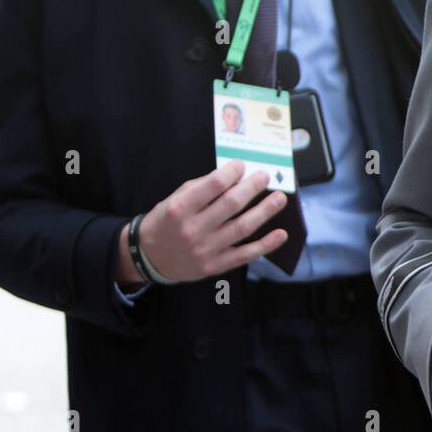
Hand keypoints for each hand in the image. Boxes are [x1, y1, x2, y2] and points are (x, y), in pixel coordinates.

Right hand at [115, 161, 288, 284]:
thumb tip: (233, 176)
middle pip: (231, 205)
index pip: (213, 186)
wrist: (150, 258)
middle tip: (265, 177)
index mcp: (181, 209)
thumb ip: (202, 188)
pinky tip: (281, 234)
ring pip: (242, 228)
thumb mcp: (174, 199)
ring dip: (265, 212)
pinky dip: (266, 245)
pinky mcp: (215, 266)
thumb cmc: (165, 222)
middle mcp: (193, 229)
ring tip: (280, 198)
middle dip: (252, 188)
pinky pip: (245, 255)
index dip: (231, 173)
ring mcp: (206, 250)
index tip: (242, 166)